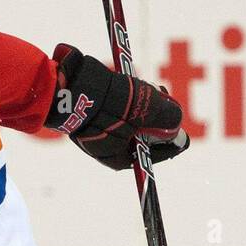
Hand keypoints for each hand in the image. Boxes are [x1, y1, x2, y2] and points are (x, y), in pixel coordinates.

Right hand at [46, 44, 188, 169]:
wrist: (69, 86)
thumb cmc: (108, 104)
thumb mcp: (147, 110)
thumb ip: (167, 117)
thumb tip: (177, 120)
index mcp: (121, 159)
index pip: (157, 153)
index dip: (171, 134)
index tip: (175, 117)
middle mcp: (108, 151)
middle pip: (144, 136)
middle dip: (155, 116)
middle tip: (160, 95)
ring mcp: (96, 134)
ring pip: (130, 122)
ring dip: (141, 105)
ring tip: (143, 86)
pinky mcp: (88, 117)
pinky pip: (113, 112)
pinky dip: (123, 100)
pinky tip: (125, 85)